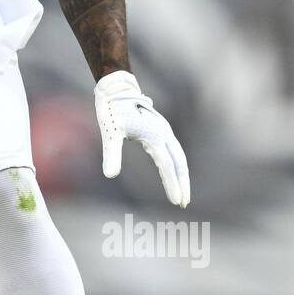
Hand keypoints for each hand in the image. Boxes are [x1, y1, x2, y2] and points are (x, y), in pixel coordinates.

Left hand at [94, 70, 189, 207]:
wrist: (116, 90)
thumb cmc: (112, 111)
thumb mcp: (110, 133)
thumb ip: (111, 154)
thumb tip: (110, 176)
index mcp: (155, 136)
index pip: (167, 165)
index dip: (173, 184)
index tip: (177, 202)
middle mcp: (164, 134)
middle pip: (180, 163)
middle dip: (182, 183)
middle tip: (183, 204)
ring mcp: (164, 131)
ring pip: (179, 157)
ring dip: (181, 175)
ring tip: (182, 193)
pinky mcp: (160, 130)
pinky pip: (173, 151)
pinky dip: (176, 165)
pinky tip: (172, 174)